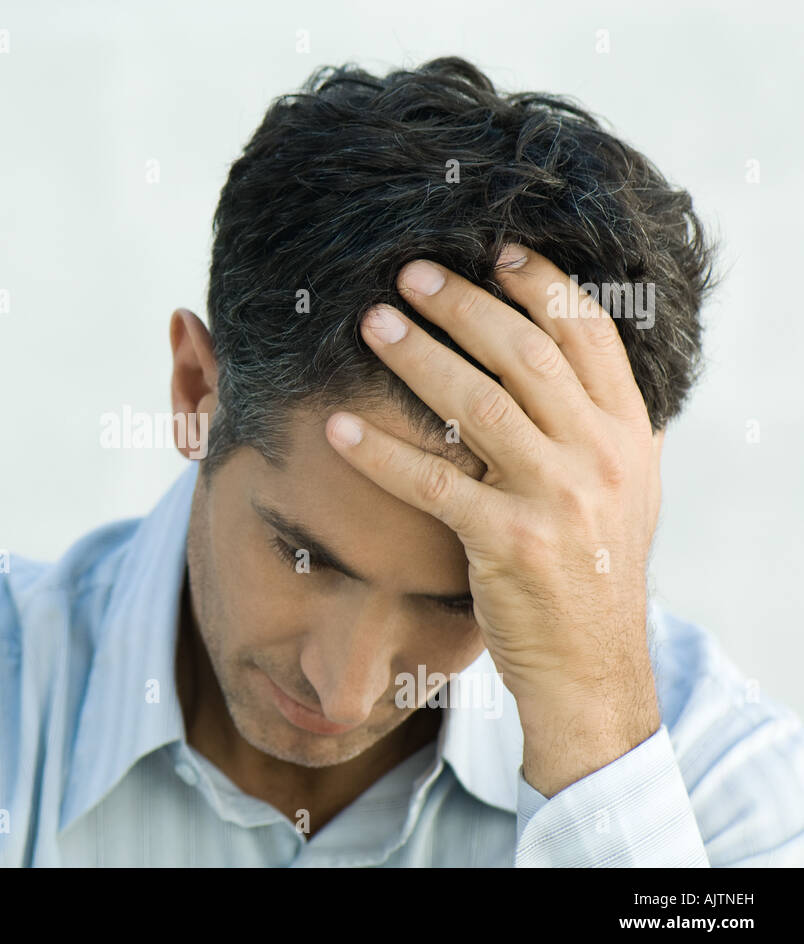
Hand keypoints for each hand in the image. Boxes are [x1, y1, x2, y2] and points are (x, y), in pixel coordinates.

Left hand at [324, 246, 662, 796]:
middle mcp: (600, 456)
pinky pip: (432, 482)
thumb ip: (604, 427)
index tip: (495, 253)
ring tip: (372, 323)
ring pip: (478, 405)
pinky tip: (339, 428)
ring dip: (418, 356)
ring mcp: (557, 498)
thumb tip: (570, 359)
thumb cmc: (594, 572)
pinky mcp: (507, 541)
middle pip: (525, 355)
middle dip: (463, 305)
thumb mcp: (626, 491)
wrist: (592, 666)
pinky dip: (380, 451)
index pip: (587, 336)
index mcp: (629, 435)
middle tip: (410, 273)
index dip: (541, 286)